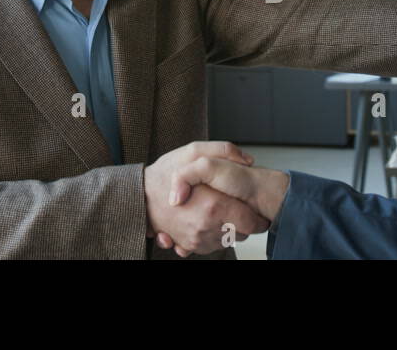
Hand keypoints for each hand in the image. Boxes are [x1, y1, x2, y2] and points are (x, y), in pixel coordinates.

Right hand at [157, 158, 289, 255]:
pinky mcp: (189, 246)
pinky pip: (212, 246)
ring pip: (227, 241)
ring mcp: (197, 239)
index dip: (257, 216)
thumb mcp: (193, 151)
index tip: (257, 210)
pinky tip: (208, 221)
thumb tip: (248, 160)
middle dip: (243, 221)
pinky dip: (214, 236)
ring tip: (221, 212)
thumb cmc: (164, 173)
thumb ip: (224, 150)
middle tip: (237, 207)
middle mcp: (207, 227)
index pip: (251, 222)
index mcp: (214, 206)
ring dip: (229, 229)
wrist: (139, 196)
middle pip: (241, 233)